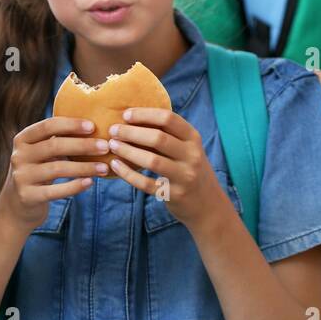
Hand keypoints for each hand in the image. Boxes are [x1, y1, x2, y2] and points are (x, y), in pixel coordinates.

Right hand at [1, 117, 105, 231]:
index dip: (71, 124)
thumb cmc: (38, 171)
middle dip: (83, 145)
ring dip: (84, 167)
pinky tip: (90, 182)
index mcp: (23, 139)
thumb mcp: (41, 152)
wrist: (16, 205)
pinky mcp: (27, 196)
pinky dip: (74, 186)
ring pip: (57, 168)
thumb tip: (95, 126)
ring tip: (104, 168)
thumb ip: (58, 139)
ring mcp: (21, 176)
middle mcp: (19, 155)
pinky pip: (55, 191)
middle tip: (105, 146)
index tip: (93, 126)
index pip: (47, 125)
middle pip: (54, 146)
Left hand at [106, 107, 226, 228]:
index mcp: (193, 138)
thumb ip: (168, 134)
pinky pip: (146, 183)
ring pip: (151, 160)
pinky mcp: (174, 195)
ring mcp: (184, 176)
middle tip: (113, 130)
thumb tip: (133, 117)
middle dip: (131, 132)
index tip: (126, 115)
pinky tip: (115, 166)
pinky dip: (127, 174)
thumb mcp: (187, 148)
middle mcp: (191, 155)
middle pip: (158, 138)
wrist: (208, 204)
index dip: (145, 114)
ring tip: (112, 145)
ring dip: (127, 151)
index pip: (169, 119)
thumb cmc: (189, 169)